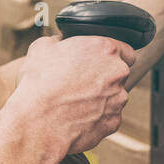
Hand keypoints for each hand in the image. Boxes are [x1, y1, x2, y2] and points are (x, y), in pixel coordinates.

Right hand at [13, 35, 133, 157]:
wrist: (37, 121)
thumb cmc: (39, 84)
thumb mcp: (41, 48)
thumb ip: (59, 41)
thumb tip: (59, 42)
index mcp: (104, 49)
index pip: (125, 50)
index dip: (111, 56)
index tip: (98, 62)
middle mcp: (117, 73)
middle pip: (119, 74)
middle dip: (104, 77)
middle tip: (79, 82)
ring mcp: (118, 99)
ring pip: (114, 97)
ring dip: (100, 98)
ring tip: (74, 102)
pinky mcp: (113, 121)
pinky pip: (108, 117)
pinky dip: (96, 117)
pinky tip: (76, 116)